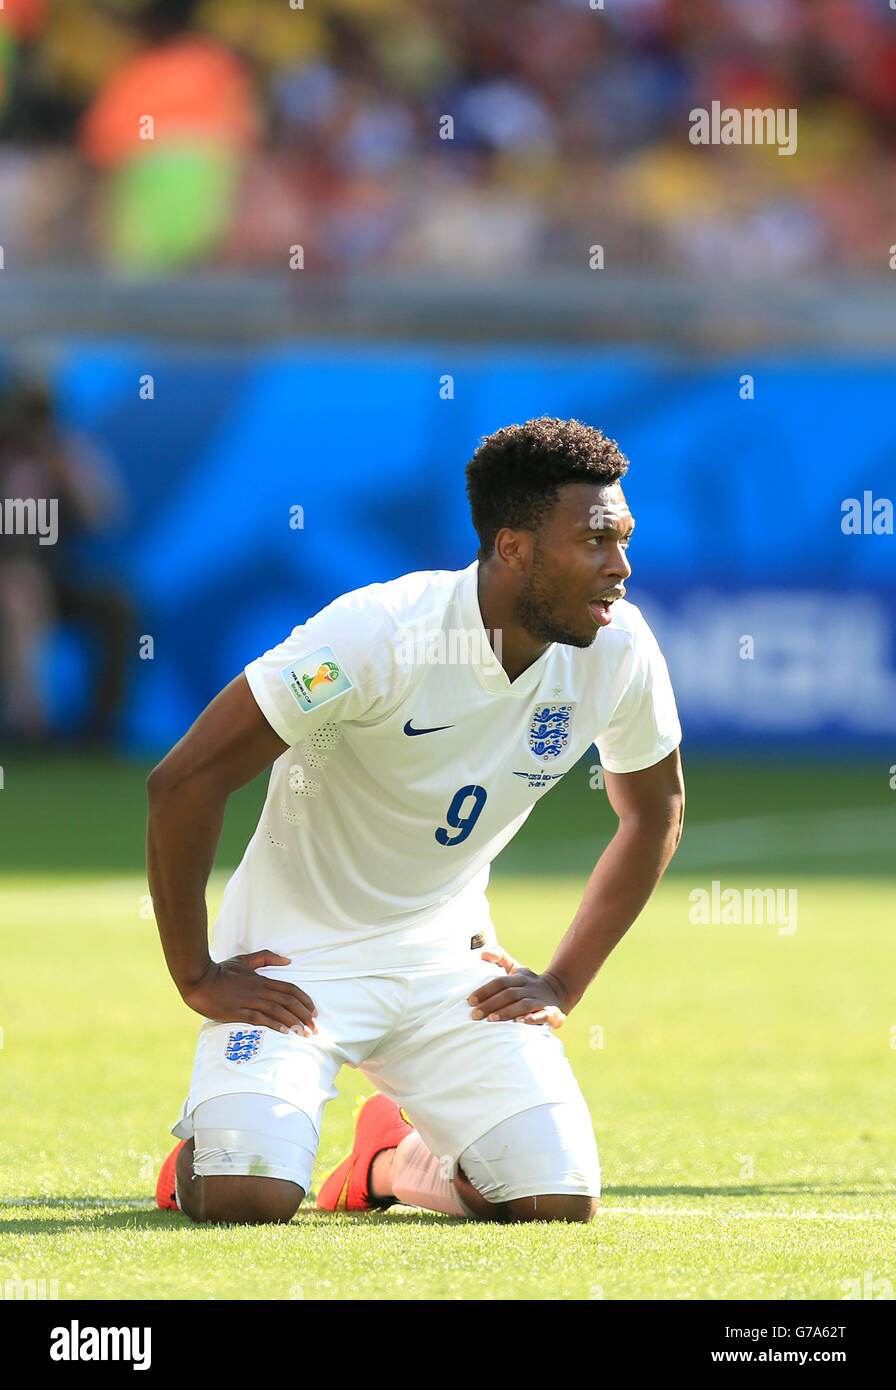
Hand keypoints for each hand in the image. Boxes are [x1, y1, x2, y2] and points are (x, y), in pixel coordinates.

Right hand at [180, 950, 318, 1035]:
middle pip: (288, 1002)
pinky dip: (274, 1024)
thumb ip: (266, 957)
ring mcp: (249, 1001)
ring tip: (304, 1034)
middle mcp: (259, 990)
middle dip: (304, 1016)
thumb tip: (287, 961)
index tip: (314, 1012)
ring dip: (293, 1022)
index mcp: (262, 979)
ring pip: (277, 1011)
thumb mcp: (245, 960)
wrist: (199, 980)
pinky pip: (260, 1019)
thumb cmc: (221, 970)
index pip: (290, 989)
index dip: (305, 1000)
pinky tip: (284, 1031)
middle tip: (314, 1028)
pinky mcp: (238, 1012)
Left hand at [468, 945, 567, 1029]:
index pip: (500, 982)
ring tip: (491, 1020)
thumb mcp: (516, 968)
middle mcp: (530, 987)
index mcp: (520, 977)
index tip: (471, 1000)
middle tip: (475, 1015)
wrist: (559, 991)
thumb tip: (483, 952)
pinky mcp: (551, 1012)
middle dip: (491, 1004)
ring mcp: (540, 1000)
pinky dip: (532, 1019)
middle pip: (509, 994)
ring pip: (523, 1005)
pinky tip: (520, 1023)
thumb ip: (500, 957)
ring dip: (507, 1012)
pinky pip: (542, 1015)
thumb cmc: (529, 983)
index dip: (485, 990)